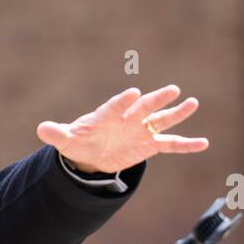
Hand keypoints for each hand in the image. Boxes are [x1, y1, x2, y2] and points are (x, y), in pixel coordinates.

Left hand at [36, 85, 208, 173]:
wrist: (92, 153)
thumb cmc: (80, 141)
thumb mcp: (66, 140)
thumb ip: (57, 133)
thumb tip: (41, 129)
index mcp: (108, 114)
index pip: (116, 106)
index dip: (123, 101)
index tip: (132, 93)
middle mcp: (128, 118)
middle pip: (143, 107)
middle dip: (156, 99)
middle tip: (171, 90)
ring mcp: (141, 130)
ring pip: (161, 120)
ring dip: (176, 113)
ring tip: (193, 103)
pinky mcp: (149, 145)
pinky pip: (170, 144)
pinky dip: (186, 144)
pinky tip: (203, 143)